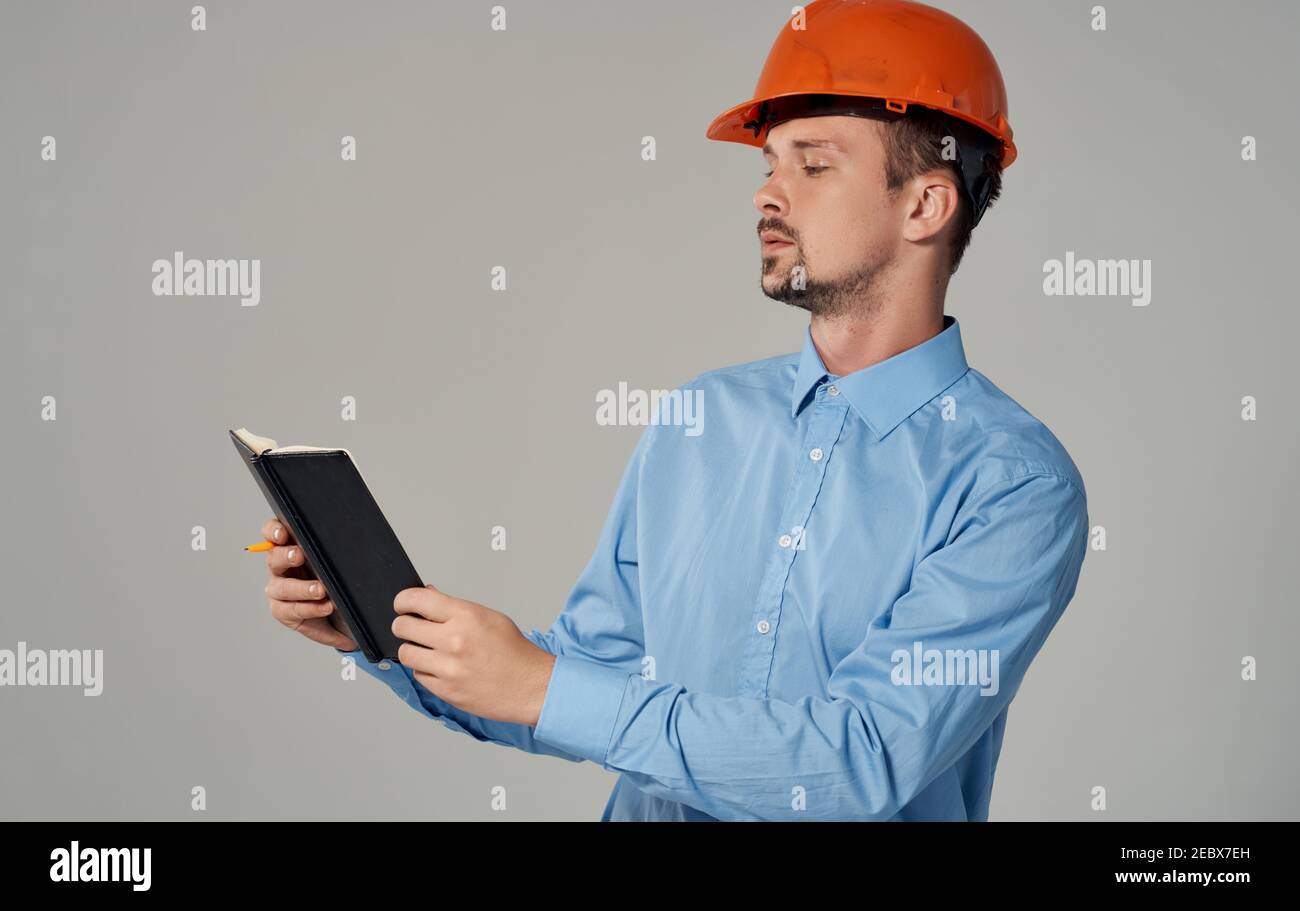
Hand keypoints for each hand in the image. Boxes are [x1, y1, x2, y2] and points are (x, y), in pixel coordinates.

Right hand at [260, 517, 357, 651]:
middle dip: (286, 555)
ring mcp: (278, 590)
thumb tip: (351, 536)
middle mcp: (280, 568)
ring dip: (302, 588)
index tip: (283, 534)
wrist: (340, 614)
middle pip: (274, 558)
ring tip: (320, 590)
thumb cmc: (336, 581)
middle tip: (299, 556)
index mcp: (289, 548)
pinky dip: (311, 608)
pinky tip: (326, 606)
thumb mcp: (338, 562)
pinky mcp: (282, 611)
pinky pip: (292, 610)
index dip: (274, 531)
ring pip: (283, 588)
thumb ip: (335, 549)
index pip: (273, 534)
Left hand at [392, 585, 556, 725]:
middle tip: (413, 628)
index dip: (403, 601)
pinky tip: (443, 668)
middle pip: (402, 627)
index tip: (402, 604)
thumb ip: (453, 608)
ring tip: (429, 650)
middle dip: (404, 625)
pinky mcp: (446, 691)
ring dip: (414, 650)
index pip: (415, 599)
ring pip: (406, 653)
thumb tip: (426, 596)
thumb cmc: (513, 651)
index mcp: (466, 616)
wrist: (531, 686)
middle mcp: (455, 640)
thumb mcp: (488, 617)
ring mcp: (449, 668)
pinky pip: (419, 676)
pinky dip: (426, 671)